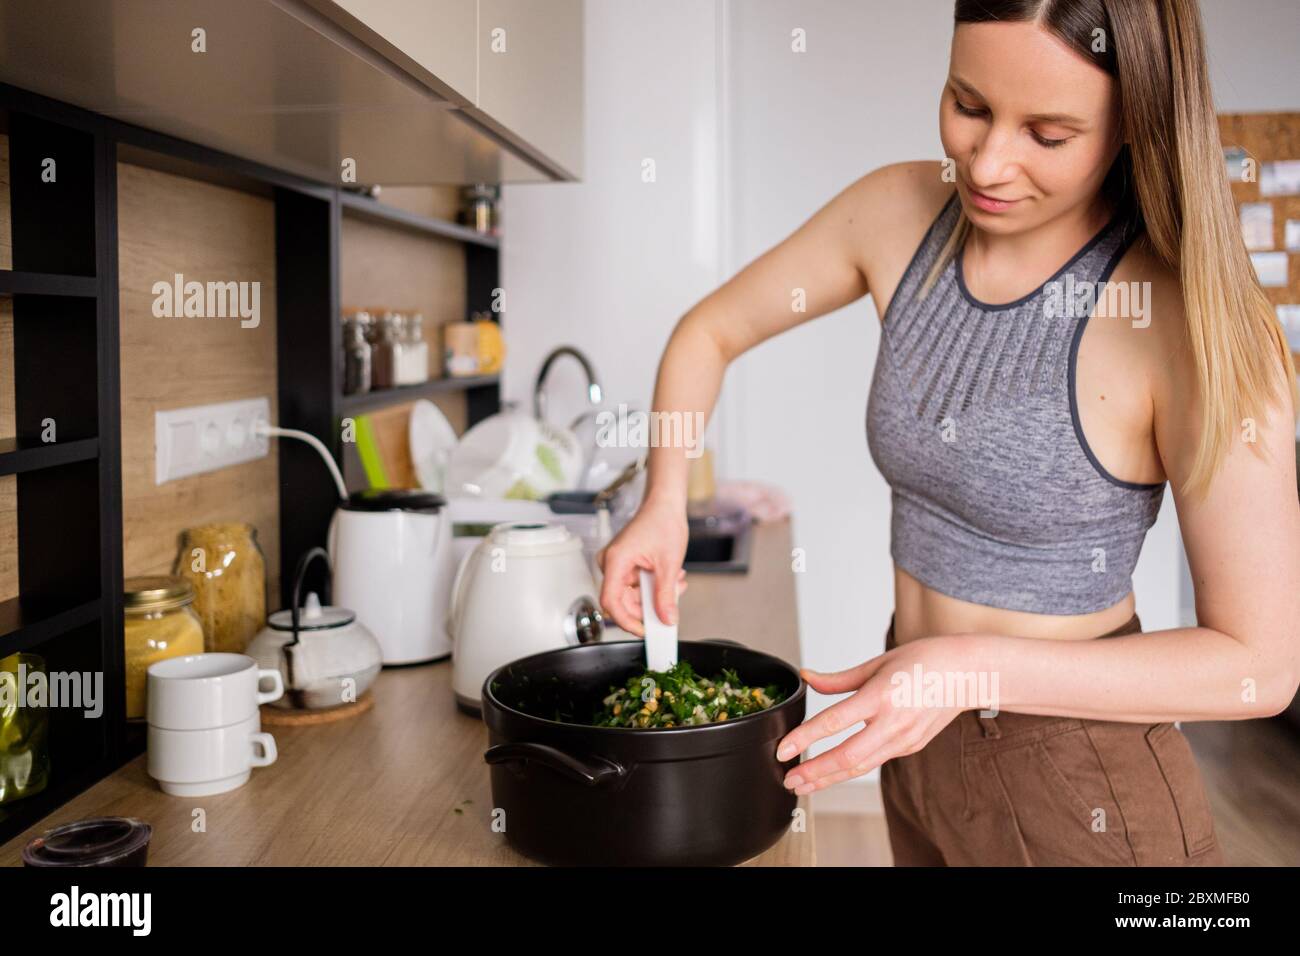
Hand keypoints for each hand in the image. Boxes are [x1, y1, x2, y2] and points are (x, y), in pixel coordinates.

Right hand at [595, 496, 689, 636]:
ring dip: (656, 596)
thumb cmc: (662, 521)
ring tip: (676, 584)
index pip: (611, 602)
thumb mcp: (669, 564)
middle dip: (649, 606)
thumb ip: (666, 595)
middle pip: (623, 601)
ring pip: (632, 595)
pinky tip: (670, 578)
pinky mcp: (624, 565)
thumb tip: (666, 619)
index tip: (644, 631)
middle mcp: (611, 564)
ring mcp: (617, 565)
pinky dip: (654, 587)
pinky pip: (635, 586)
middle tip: (671, 604)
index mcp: (615, 561)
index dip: (626, 621)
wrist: (664, 503)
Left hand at [774, 636, 972, 794]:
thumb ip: (839, 679)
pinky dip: (850, 770)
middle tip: (788, 780)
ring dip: (828, 779)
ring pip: (861, 767)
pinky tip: (830, 773)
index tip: (783, 750)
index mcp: (882, 695)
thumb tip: (807, 678)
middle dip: (814, 772)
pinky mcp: (910, 747)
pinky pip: (874, 761)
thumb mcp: (877, 663)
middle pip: (848, 757)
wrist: (968, 674)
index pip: (835, 722)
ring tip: (803, 785)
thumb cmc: (923, 661)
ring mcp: (904, 739)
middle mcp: (894, 722)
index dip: (805, 738)